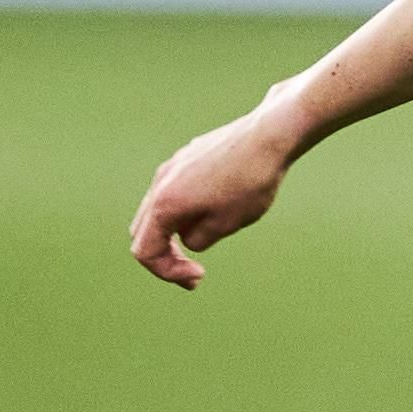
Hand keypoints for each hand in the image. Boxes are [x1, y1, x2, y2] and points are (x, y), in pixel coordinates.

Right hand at [128, 98, 298, 289]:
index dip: (167, 272)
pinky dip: (182, 211)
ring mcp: (171, 166)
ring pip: (156, 210)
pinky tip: (214, 210)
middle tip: (194, 272)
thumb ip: (197, 239)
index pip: (144, 251)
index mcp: (164, 204)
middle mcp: (160, 183)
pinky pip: (172, 192)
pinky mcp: (186, 157)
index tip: (198, 276)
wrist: (270, 135)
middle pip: (142, 231)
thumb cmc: (250, 182)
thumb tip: (187, 237)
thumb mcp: (225, 224)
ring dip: (173, 232)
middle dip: (165, 256)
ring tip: (206, 239)